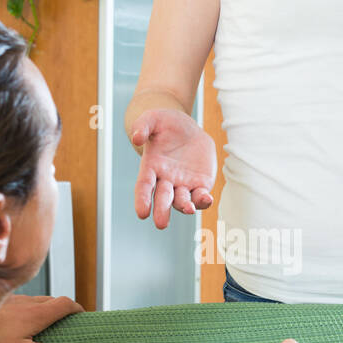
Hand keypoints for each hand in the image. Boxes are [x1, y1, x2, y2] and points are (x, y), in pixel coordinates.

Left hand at [0, 295, 90, 342]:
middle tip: (67, 327)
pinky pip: (19, 303)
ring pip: (35, 301)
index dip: (78, 310)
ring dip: (45, 309)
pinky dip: (27, 310)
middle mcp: (26, 302)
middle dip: (63, 311)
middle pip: (53, 301)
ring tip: (45, 327)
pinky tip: (18, 324)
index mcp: (38, 313)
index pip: (67, 303)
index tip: (83, 319)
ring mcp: (11, 300)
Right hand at [132, 109, 217, 228]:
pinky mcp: (200, 183)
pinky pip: (201, 196)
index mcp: (151, 167)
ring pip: (183, 201)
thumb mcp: (152, 118)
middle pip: (163, 199)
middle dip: (162, 211)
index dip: (142, 200)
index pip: (144, 187)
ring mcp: (183, 184)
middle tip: (161, 223)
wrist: (185, 128)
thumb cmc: (164, 124)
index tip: (142, 213)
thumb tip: (136, 137)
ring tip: (187, 208)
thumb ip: (143, 125)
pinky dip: (203, 200)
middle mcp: (166, 180)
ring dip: (185, 207)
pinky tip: (206, 198)